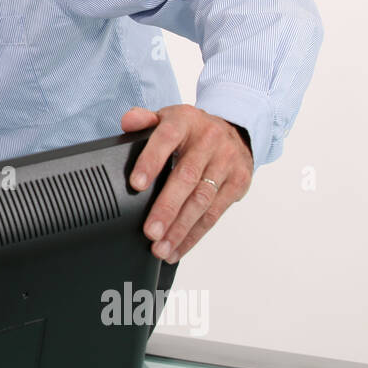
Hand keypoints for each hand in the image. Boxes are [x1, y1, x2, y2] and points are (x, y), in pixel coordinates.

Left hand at [120, 105, 253, 263]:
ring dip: (180, 228)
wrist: (234, 130)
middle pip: (186, 177)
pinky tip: (178, 248)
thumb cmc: (191, 131)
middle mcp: (209, 141)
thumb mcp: (167, 118)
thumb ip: (144, 121)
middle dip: (167, 208)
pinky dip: (194, 235)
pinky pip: (215, 214)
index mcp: (185, 122)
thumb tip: (128, 122)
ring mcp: (226, 162)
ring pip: (202, 200)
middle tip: (150, 231)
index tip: (136, 185)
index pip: (166, 139)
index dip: (151, 162)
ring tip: (161, 248)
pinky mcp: (238, 182)